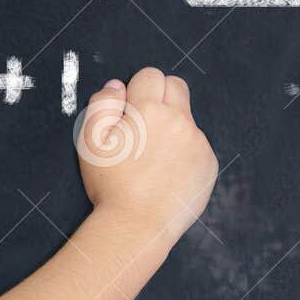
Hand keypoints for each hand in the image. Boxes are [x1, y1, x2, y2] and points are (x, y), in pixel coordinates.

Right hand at [74, 66, 217, 244]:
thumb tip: (118, 86)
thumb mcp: (90, 139)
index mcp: (150, 110)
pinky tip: (165, 172)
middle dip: (160, 95)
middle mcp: (181, 121)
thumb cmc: (111, 183)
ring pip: (187, 118)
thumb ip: (102, 104)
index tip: (128, 110)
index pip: (151, 75)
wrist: (138, 224)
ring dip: (171, 126)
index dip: (136, 89)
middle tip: (142, 123)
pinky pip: (197, 145)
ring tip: (151, 156)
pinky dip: (183, 151)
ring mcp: (199, 143)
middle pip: (177, 86)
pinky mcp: (209, 164)